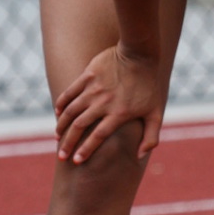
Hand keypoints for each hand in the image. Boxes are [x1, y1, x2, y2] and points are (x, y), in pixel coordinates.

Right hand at [54, 46, 162, 164]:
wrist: (140, 53)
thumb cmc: (149, 84)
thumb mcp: (156, 112)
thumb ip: (151, 136)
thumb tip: (141, 156)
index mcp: (119, 114)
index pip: (98, 136)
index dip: (86, 150)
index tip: (76, 161)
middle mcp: (103, 103)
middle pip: (80, 126)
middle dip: (68, 143)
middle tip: (61, 156)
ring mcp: (94, 89)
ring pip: (71, 111)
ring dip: (62, 126)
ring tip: (58, 137)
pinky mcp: (87, 76)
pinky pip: (69, 93)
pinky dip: (61, 104)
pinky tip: (58, 113)